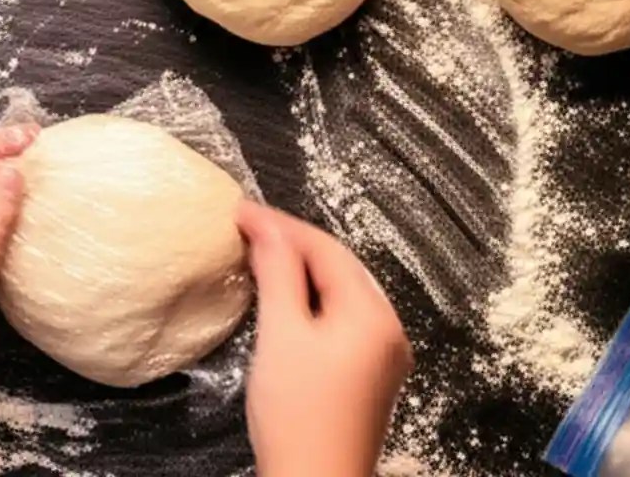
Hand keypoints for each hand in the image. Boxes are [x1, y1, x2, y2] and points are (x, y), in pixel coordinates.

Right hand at [239, 201, 413, 476]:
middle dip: (293, 246)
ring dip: (303, 274)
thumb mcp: (280, 335)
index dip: (281, 226)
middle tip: (248, 231)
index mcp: (372, 314)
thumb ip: (277, 274)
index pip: (325, 248)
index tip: (242, 213)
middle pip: (339, 268)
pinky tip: (287, 305)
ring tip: (261, 260)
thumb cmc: (297, 417)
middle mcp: (388, 330)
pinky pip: (344, 323)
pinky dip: (314, 304)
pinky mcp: (371, 378)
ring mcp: (383, 356)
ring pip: (342, 295)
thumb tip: (268, 228)